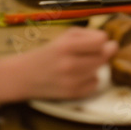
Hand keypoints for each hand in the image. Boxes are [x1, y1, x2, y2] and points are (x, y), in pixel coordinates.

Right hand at [0, 28, 116, 103]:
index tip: (95, 41)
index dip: (101, 39)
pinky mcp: (72, 94)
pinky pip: (95, 84)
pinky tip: (79, 76)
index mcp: (66, 46)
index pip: (101, 40)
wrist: (23, 76)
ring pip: (100, 70)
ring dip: (95, 66)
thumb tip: (107, 41)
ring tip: (82, 63)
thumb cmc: (47, 52)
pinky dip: (90, 79)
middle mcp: (70, 64)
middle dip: (102, 52)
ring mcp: (71, 82)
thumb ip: (87, 35)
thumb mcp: (64, 36)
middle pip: (104, 56)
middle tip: (91, 52)